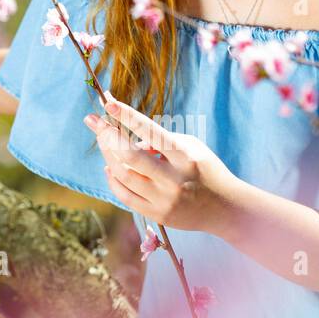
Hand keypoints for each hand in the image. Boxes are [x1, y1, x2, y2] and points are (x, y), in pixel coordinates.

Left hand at [84, 94, 237, 231]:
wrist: (224, 208)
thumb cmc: (207, 170)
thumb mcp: (193, 147)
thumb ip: (162, 141)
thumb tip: (132, 139)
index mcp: (185, 157)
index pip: (152, 132)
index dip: (128, 117)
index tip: (109, 103)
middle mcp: (173, 179)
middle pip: (130, 155)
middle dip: (108, 135)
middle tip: (94, 120)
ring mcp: (164, 199)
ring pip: (123, 175)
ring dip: (108, 155)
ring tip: (103, 141)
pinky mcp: (157, 214)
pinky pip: (125, 196)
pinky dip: (113, 179)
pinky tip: (109, 167)